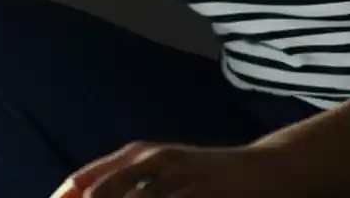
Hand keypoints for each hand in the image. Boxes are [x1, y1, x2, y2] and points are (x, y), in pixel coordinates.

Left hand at [49, 141, 302, 197]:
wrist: (266, 169)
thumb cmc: (205, 175)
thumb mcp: (162, 171)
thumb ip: (126, 183)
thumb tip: (82, 193)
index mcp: (136, 155)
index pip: (84, 179)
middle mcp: (151, 160)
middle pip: (100, 193)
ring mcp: (177, 176)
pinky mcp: (202, 192)